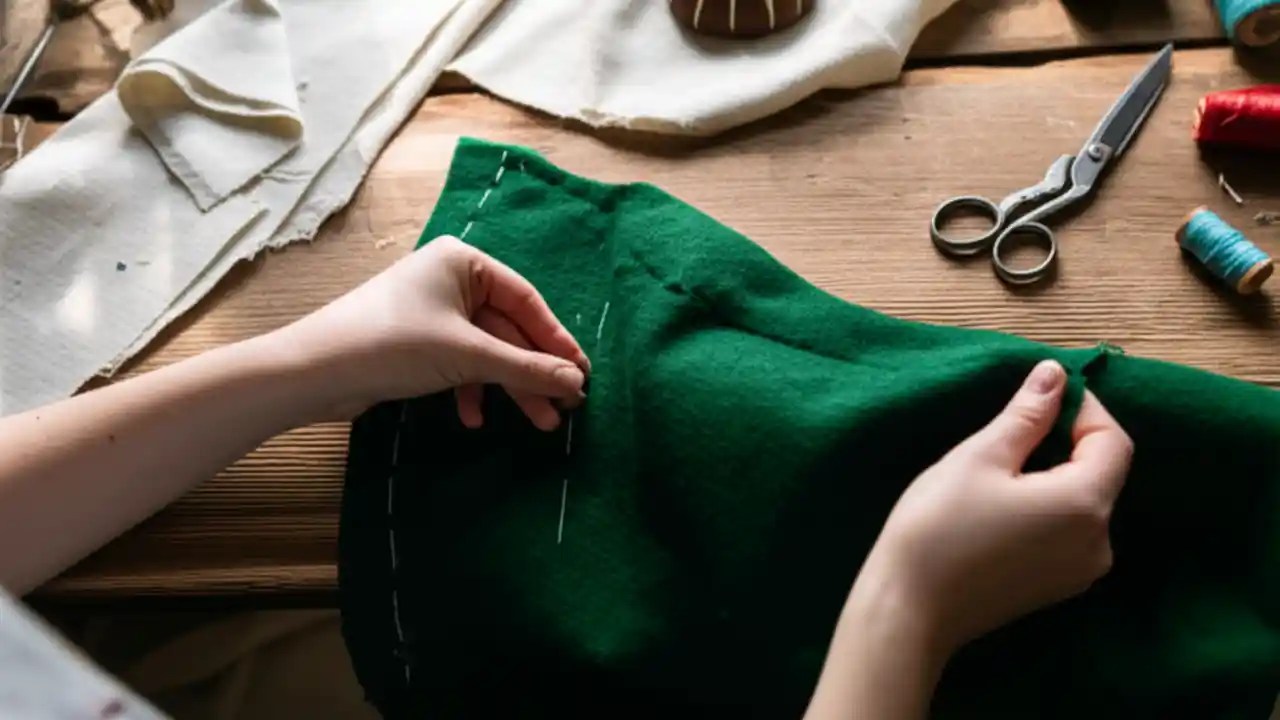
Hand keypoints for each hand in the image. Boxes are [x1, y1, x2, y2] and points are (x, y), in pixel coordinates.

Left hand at [278, 236, 588, 427]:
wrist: (314, 372)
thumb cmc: (394, 345)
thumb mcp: (468, 356)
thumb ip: (527, 369)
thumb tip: (578, 383)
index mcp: (464, 262)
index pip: (527, 302)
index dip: (557, 342)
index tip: (583, 377)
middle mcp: (450, 280)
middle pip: (509, 330)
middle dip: (534, 372)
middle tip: (566, 409)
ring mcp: (433, 312)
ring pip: (487, 352)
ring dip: (510, 387)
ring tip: (539, 424)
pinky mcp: (417, 343)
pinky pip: (460, 363)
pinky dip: (472, 390)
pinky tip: (475, 418)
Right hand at [856, 360, 1132, 652]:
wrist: (908, 609)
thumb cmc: (938, 527)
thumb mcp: (980, 457)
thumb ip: (1027, 415)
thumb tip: (1056, 374)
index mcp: (1085, 503)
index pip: (1113, 440)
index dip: (1084, 409)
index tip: (1040, 396)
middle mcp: (1099, 541)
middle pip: (1102, 472)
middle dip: (1066, 441)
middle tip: (1012, 429)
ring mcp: (1081, 571)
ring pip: (1083, 503)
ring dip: (1054, 475)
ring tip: (1000, 468)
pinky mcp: (1058, 587)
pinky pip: (1069, 532)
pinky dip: (1047, 507)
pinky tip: (1001, 506)